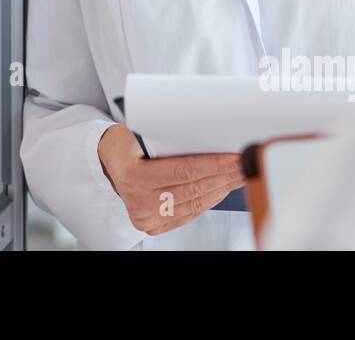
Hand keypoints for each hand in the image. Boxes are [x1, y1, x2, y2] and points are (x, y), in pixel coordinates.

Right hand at [97, 122, 243, 235]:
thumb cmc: (125, 142)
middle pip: (194, 188)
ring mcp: (147, 218)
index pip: (184, 171)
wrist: (107, 162)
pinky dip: (210, 200)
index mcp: (134, 176)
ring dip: (222, 188)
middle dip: (225, 175)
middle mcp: (139, 202)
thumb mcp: (139, 130)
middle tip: (247, 161)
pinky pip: (191, 214)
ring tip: (240, 173)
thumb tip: (208, 128)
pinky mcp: (155, 226)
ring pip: (196, 203)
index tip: (235, 156)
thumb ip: (167, 134)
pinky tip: (223, 188)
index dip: (214, 165)